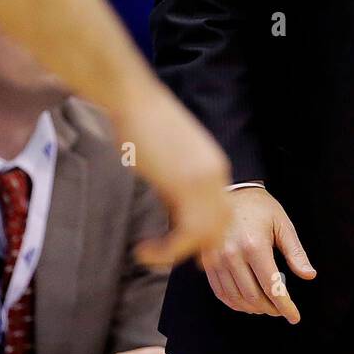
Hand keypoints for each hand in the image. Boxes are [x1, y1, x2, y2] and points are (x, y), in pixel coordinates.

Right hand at [109, 79, 230, 267]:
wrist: (134, 99)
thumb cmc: (141, 123)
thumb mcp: (168, 160)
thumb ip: (176, 185)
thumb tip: (174, 213)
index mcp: (213, 165)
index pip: (220, 213)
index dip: (199, 234)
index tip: (172, 243)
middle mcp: (216, 173)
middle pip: (219, 228)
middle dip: (194, 248)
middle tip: (164, 254)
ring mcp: (205, 179)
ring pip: (206, 236)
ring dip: (176, 253)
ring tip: (148, 253)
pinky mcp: (187, 184)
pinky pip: (188, 234)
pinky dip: (166, 251)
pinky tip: (143, 250)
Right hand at [201, 188, 316, 323]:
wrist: (232, 191)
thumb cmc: (261, 207)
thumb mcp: (283, 225)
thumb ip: (295, 252)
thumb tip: (309, 275)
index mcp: (254, 245)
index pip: (272, 286)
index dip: (285, 306)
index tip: (294, 316)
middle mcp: (232, 254)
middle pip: (253, 297)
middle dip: (271, 308)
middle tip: (282, 308)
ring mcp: (216, 259)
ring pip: (236, 298)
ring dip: (253, 308)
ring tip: (267, 306)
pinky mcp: (207, 262)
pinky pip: (220, 292)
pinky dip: (235, 303)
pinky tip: (246, 302)